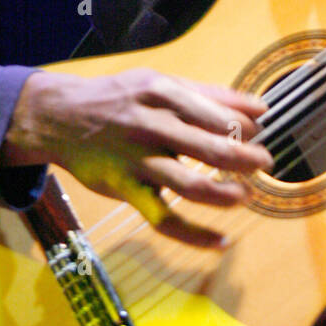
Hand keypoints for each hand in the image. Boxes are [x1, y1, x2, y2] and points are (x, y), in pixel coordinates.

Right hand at [0, 67, 272, 246]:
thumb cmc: (121, 97)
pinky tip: (221, 242)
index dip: (244, 126)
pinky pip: (163, 219)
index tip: (261, 132)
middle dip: (245, 158)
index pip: (215, 114)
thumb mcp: (161, 83)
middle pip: (208, 148)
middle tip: (265, 163)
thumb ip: (211, 95)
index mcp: (163, 95)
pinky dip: (193, 235)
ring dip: (223, 194)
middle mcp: (150, 128)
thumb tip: (261, 108)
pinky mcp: (126, 191)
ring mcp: (137, 162)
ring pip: (188, 185)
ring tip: (245, 196)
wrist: (60, 117)